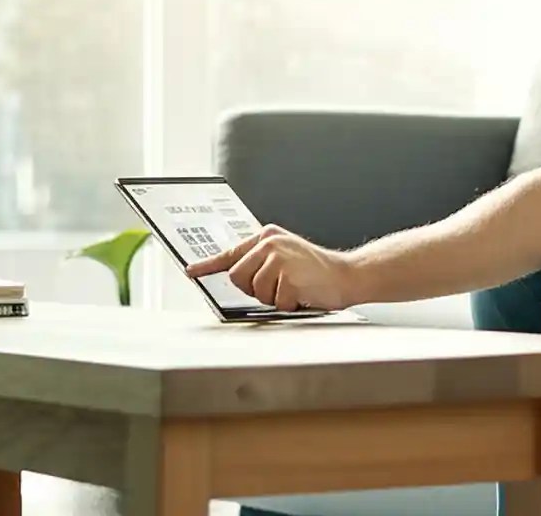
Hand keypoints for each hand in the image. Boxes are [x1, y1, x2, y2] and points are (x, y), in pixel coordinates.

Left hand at [185, 224, 354, 310]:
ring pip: (254, 291)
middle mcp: (270, 243)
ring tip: (293, 288)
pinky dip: (288, 304)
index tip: (191, 271)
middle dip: (255, 289)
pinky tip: (303, 293)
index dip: (208, 265)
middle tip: (278, 287)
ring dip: (273, 298)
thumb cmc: (317, 271)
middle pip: (237, 277)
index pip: (231, 252)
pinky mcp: (288, 275)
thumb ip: (262, 261)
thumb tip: (235, 274)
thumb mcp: (287, 257)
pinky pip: (274, 301)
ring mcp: (279, 258)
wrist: (348, 275)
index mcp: (268, 237)